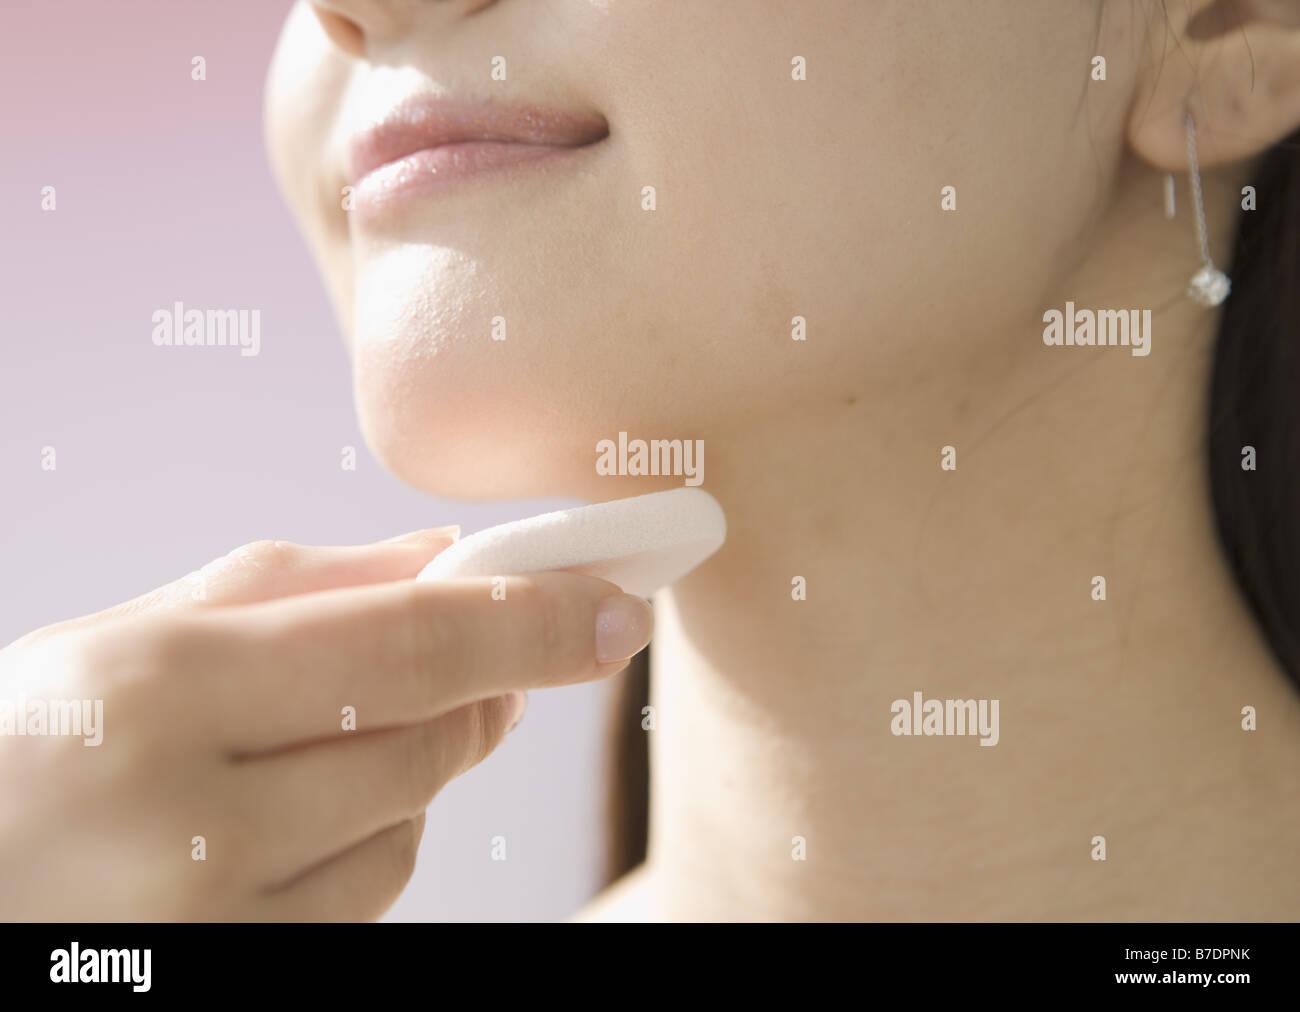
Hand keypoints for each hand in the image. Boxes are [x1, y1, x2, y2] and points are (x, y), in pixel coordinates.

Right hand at [0, 529, 652, 920]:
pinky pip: (367, 897)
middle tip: (504, 658)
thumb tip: (453, 555)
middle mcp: (191, 821)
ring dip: (419, 769)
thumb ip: (307, 581)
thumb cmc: (42, 733)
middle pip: (425, 742)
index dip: (531, 621)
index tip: (616, 608)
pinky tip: (311, 813)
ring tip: (345, 735)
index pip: (407, 646)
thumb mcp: (147, 629)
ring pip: (408, 829)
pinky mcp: (238, 972)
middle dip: (487, 690)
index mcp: (165, 689)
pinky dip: (374, 840)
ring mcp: (214, 922)